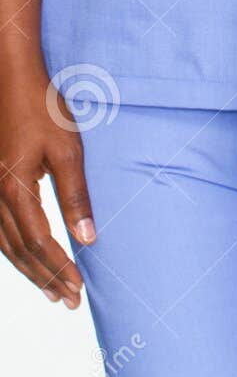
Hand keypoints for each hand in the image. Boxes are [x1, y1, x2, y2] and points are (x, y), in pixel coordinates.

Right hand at [0, 59, 92, 308]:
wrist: (9, 76)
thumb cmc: (42, 107)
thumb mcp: (68, 148)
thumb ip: (76, 194)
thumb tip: (88, 238)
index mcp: (15, 189)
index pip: (38, 243)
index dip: (58, 268)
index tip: (78, 288)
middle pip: (19, 251)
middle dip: (45, 277)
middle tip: (68, 300)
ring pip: (4, 243)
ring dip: (28, 268)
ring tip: (51, 288)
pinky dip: (13, 249)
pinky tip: (25, 257)